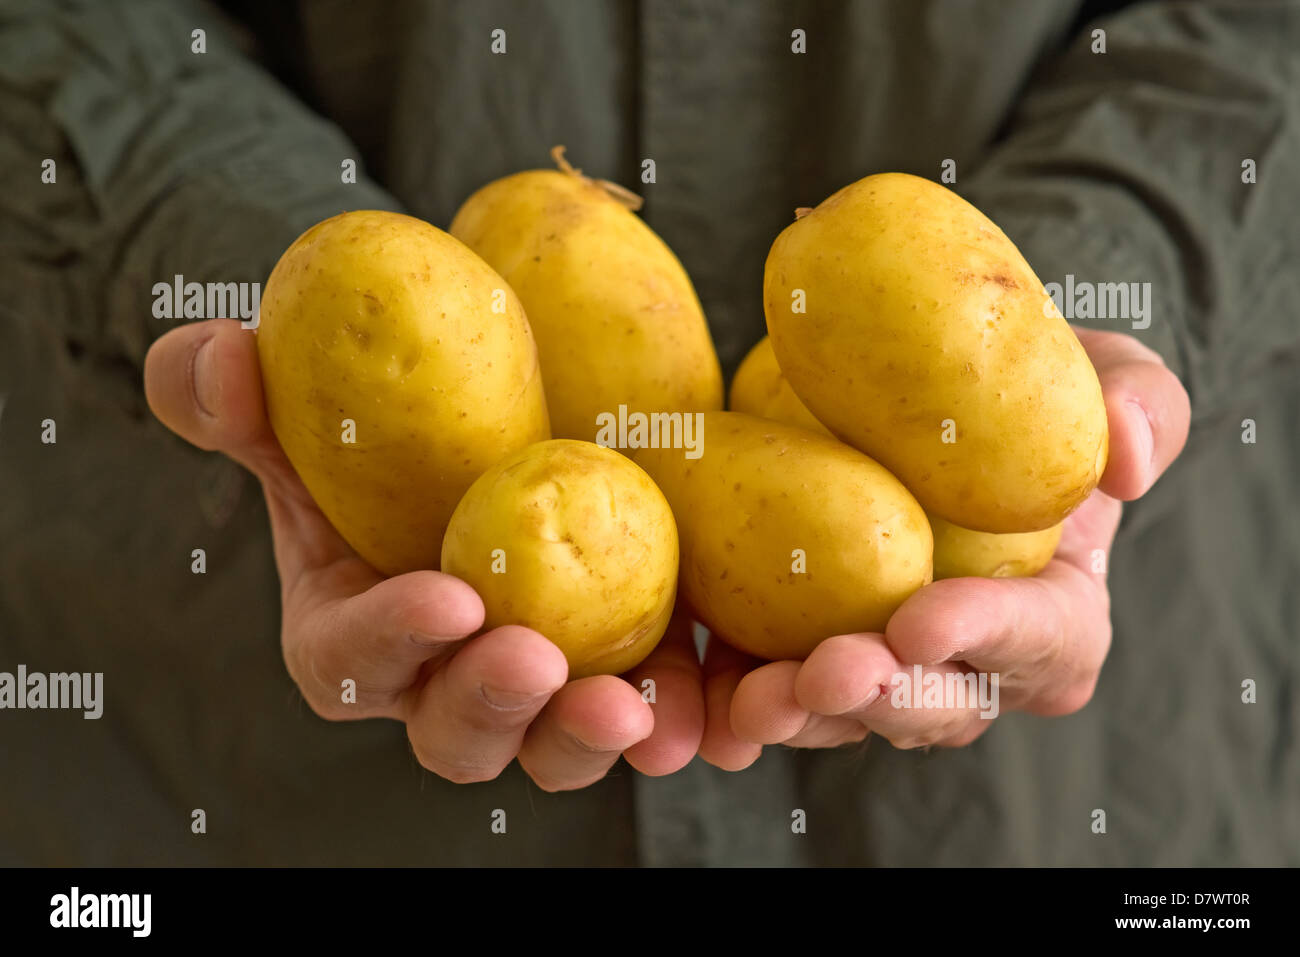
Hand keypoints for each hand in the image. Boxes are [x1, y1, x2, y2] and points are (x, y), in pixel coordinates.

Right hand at [144, 319, 703, 788]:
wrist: (481, 423)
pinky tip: (716, 711)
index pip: (353, 659)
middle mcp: (441, 678)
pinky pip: (648, 710)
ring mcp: (535, 681)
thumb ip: (235, 392)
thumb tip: (219, 360)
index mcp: (353, 632)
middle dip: (494, 707)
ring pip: (554, 741)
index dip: (391, 640)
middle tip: (538, 660)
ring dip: (591, 736)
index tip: (448, 597)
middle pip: (457, 730)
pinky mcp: (617, 660)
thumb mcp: (299, 405)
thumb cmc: (373, 429)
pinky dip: (680, 719)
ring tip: (638, 709)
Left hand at [698, 328, 1190, 766]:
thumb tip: (1129, 462)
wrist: (905, 390)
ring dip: (799, 715)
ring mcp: (878, 663)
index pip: (1040, 641)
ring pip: (845, 715)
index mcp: (1051, 611)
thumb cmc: (1019, 388)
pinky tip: (706, 707)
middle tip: (830, 671)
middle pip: (937, 705)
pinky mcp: (795, 645)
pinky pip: (764, 687)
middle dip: (884, 699)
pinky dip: (732, 704)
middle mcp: (966, 661)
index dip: (988, 638)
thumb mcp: (1097, 370)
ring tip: (754, 701)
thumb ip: (1139, 402)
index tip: (922, 620)